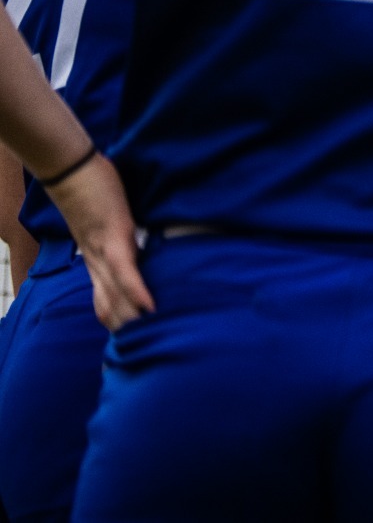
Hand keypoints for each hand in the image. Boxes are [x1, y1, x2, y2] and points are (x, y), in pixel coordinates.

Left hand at [44, 154, 152, 329]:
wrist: (71, 169)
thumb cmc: (91, 190)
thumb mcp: (104, 221)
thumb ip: (118, 235)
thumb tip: (135, 243)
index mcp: (96, 260)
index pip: (104, 300)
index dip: (116, 323)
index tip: (131, 343)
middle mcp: (96, 263)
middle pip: (108, 307)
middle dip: (124, 331)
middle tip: (143, 352)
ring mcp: (103, 252)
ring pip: (114, 296)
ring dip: (130, 320)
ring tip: (151, 338)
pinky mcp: (114, 237)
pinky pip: (125, 271)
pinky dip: (135, 291)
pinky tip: (150, 307)